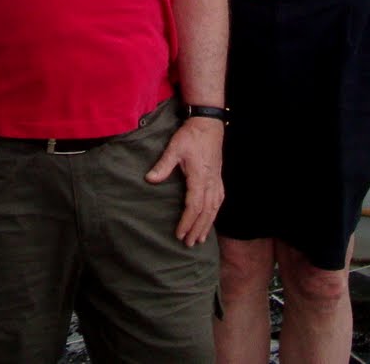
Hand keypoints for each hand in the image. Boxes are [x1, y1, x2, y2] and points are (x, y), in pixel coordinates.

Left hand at [145, 116, 224, 245]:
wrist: (208, 124)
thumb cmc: (191, 136)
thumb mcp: (174, 148)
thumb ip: (163, 165)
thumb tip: (150, 179)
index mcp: (200, 177)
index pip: (194, 206)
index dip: (187, 222)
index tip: (180, 234)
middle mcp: (211, 182)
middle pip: (206, 212)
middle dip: (197, 229)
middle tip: (189, 243)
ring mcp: (216, 180)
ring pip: (214, 208)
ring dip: (207, 224)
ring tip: (200, 239)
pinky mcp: (218, 177)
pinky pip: (219, 200)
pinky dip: (215, 213)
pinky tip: (211, 219)